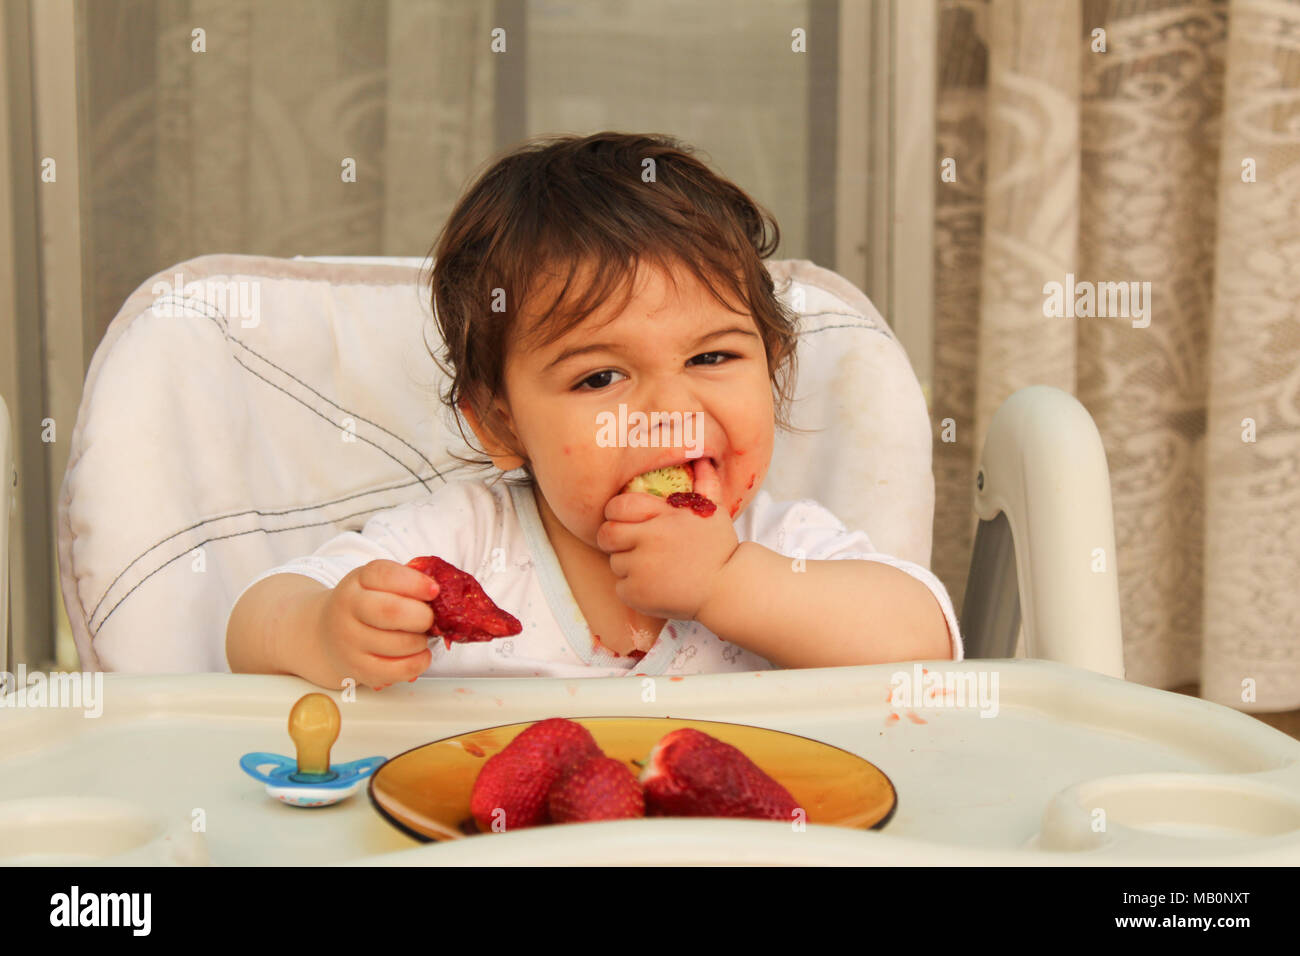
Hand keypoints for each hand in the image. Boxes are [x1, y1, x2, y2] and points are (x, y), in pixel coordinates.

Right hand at [308, 560, 435, 690]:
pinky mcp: (358, 668)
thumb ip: (406, 582)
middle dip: (422, 616)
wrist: (327, 634)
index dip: (415, 583)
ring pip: (399, 644)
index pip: (384, 575)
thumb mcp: (376, 583)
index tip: (434, 590)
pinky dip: (418, 663)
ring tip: (419, 637)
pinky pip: (397, 670)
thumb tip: (442, 594)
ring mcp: (350, 641)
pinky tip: (418, 655)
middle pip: (391, 612)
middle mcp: (348, 609)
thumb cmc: (364, 605)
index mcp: (358, 581)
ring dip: (421, 642)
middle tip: (428, 619)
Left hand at [597, 458, 740, 620]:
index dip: (616, 512)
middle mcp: (650, 540)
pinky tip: (656, 587)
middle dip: (612, 538)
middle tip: (627, 543)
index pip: (619, 506)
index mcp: (664, 517)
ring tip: (653, 568)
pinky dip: (634, 588)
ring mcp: (642, 568)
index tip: (623, 519)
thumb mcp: (715, 512)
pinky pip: (621, 587)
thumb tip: (701, 459)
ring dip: (628, 565)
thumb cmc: (720, 548)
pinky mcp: (637, 593)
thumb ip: (705, 484)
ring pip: (615, 562)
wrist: (728, 589)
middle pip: (606, 534)